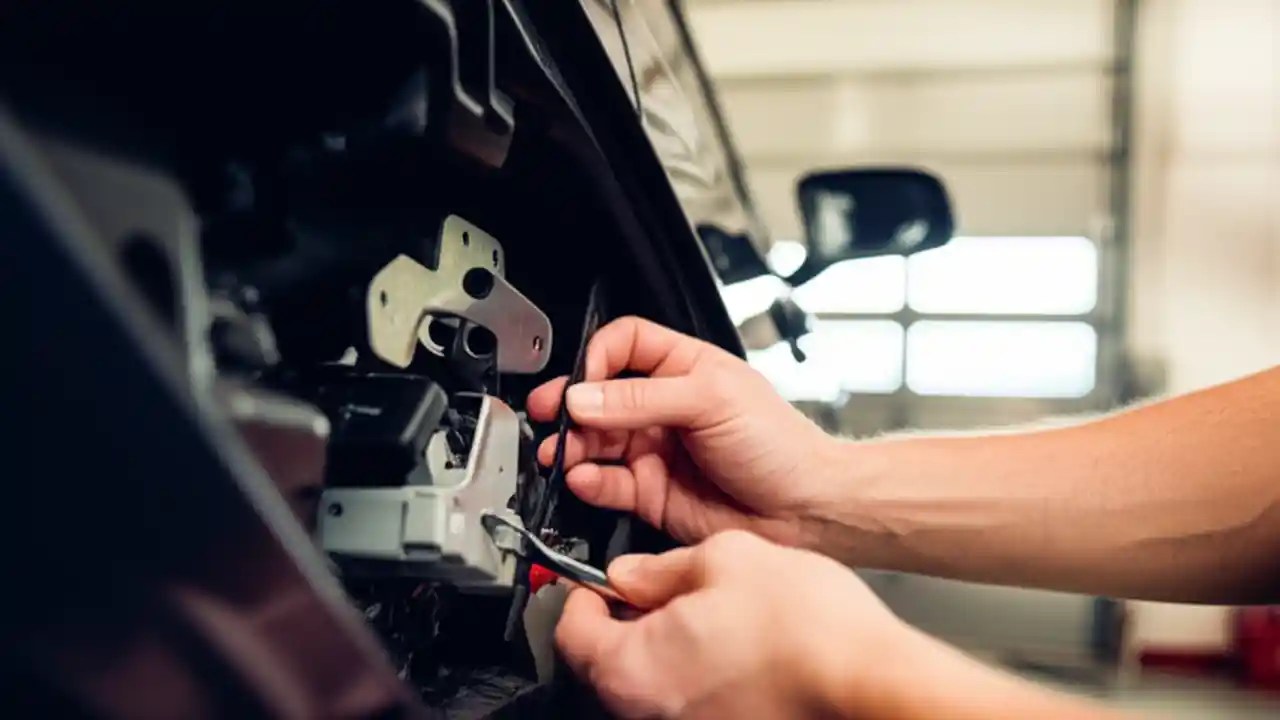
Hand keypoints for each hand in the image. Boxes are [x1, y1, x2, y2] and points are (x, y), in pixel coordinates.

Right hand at [527, 317, 835, 547]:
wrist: (806, 511)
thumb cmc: (780, 446)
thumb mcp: (711, 401)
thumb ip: (642, 398)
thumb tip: (584, 397)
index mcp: (684, 368)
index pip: (623, 345)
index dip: (597, 358)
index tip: (582, 379)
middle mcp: (664, 407)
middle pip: (598, 397)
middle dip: (571, 406)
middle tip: (550, 416)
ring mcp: (655, 450)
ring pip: (595, 442)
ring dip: (572, 447)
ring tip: (562, 453)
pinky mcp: (651, 493)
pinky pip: (607, 484)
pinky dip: (589, 481)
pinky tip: (585, 478)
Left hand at [554, 530, 909, 718]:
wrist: (870, 681)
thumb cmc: (805, 630)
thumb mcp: (722, 557)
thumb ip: (661, 567)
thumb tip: (634, 573)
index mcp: (630, 670)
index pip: (571, 633)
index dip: (583, 595)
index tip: (601, 580)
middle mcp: (648, 715)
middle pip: (607, 665)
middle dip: (624, 624)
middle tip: (659, 590)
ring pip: (651, 685)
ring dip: (664, 649)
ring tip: (709, 614)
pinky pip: (690, 701)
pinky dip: (698, 675)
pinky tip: (736, 647)